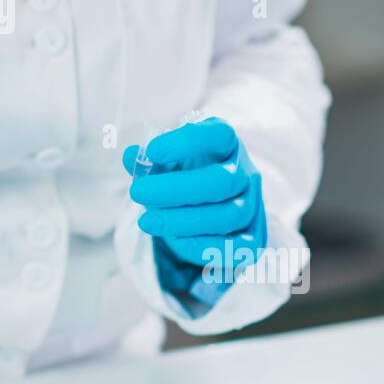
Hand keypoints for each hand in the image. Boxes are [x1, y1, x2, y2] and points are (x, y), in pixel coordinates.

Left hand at [123, 118, 266, 279]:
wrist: (210, 205)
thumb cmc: (186, 175)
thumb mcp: (168, 161)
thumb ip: (150, 159)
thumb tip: (131, 156)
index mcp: (227, 145)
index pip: (219, 135)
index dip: (187, 142)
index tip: (152, 151)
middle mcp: (246, 174)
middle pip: (222, 181)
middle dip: (177, 189)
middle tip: (138, 192)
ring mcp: (252, 207)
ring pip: (227, 215)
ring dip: (183, 221)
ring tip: (147, 221)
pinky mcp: (252, 239)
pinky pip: (233, 247)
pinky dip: (201, 246)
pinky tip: (172, 240)